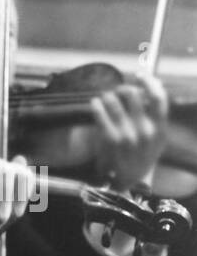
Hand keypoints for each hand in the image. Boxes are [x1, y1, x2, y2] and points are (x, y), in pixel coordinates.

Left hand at [93, 75, 167, 189]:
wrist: (128, 181)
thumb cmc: (141, 156)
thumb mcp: (155, 138)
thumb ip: (155, 116)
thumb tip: (152, 88)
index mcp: (160, 128)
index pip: (159, 98)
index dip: (150, 82)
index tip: (141, 75)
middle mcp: (146, 130)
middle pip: (134, 96)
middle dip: (123, 89)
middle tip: (117, 91)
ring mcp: (129, 135)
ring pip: (116, 102)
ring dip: (108, 96)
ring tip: (104, 97)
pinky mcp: (111, 140)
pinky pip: (102, 116)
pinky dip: (97, 106)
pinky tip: (94, 103)